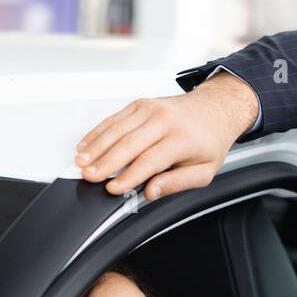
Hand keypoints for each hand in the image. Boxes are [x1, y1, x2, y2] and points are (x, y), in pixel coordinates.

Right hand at [73, 72, 259, 201]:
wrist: (215, 109)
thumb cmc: (208, 141)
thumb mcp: (204, 171)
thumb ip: (177, 183)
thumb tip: (151, 192)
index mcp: (182, 138)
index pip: (150, 160)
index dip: (129, 176)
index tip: (113, 188)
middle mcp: (164, 120)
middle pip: (128, 143)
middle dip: (105, 162)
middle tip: (89, 176)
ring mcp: (150, 109)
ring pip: (117, 129)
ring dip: (96, 146)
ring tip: (81, 162)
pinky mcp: (140, 104)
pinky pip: (114, 118)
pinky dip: (98, 132)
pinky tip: (86, 144)